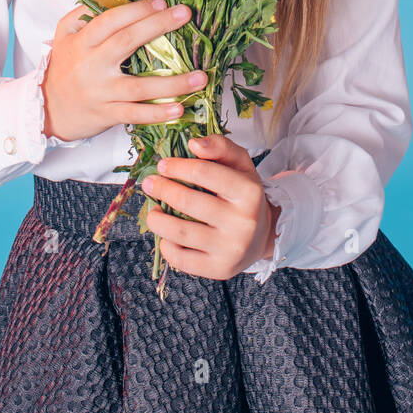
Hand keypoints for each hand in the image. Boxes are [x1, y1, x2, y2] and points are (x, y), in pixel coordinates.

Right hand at [42, 0, 208, 143]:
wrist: (45, 110)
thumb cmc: (61, 69)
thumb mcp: (62, 36)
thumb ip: (81, 15)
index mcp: (82, 42)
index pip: (111, 20)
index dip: (137, 10)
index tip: (162, 2)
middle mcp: (91, 65)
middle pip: (127, 42)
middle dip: (158, 26)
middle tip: (185, 14)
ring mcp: (101, 92)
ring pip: (139, 86)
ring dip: (172, 82)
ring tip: (200, 76)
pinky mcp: (107, 114)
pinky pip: (135, 114)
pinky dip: (157, 113)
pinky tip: (179, 109)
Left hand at [139, 134, 281, 280]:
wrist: (263, 236)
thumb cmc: (244, 196)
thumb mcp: (241, 165)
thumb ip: (220, 147)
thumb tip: (194, 143)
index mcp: (249, 192)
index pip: (204, 173)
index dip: (177, 166)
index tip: (162, 165)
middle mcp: (243, 222)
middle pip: (188, 202)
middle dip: (162, 189)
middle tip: (149, 183)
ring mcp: (231, 248)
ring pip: (180, 232)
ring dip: (157, 219)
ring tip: (153, 211)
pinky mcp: (220, 269)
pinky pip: (182, 259)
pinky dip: (166, 245)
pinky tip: (166, 235)